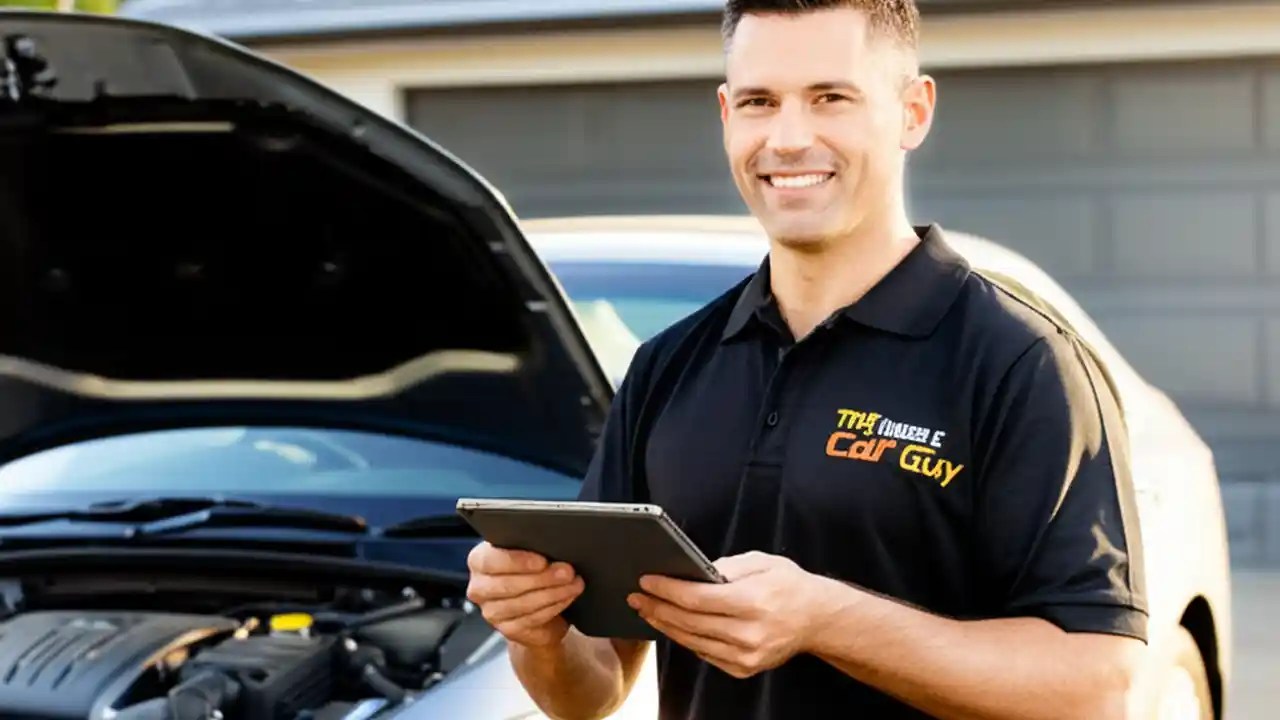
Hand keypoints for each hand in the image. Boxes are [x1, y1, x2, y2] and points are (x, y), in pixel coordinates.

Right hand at [465, 541, 584, 648]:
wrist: (533, 603)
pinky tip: (567, 597)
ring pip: (523, 603)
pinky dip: (554, 606)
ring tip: (574, 583)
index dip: (517, 561)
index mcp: (479, 561)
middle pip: (508, 584)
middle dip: (543, 578)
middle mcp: (479, 588)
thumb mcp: (527, 552)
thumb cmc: (529, 570)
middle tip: (567, 572)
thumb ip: (531, 547)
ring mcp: (491, 612)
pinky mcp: (507, 629)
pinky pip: (532, 619)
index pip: (490, 561)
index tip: (542, 561)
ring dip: (553, 593)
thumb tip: (553, 546)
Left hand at [627, 551, 826, 678]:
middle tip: (636, 596)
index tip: (646, 581)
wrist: (818, 619)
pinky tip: (673, 626)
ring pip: (692, 641)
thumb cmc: (789, 585)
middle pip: (689, 622)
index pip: (697, 599)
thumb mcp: (761, 562)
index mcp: (752, 603)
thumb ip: (725, 566)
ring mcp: (746, 656)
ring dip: (666, 625)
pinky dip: (686, 639)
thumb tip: (691, 572)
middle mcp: (748, 634)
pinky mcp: (744, 669)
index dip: (667, 590)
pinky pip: (705, 654)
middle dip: (658, 607)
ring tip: (648, 610)